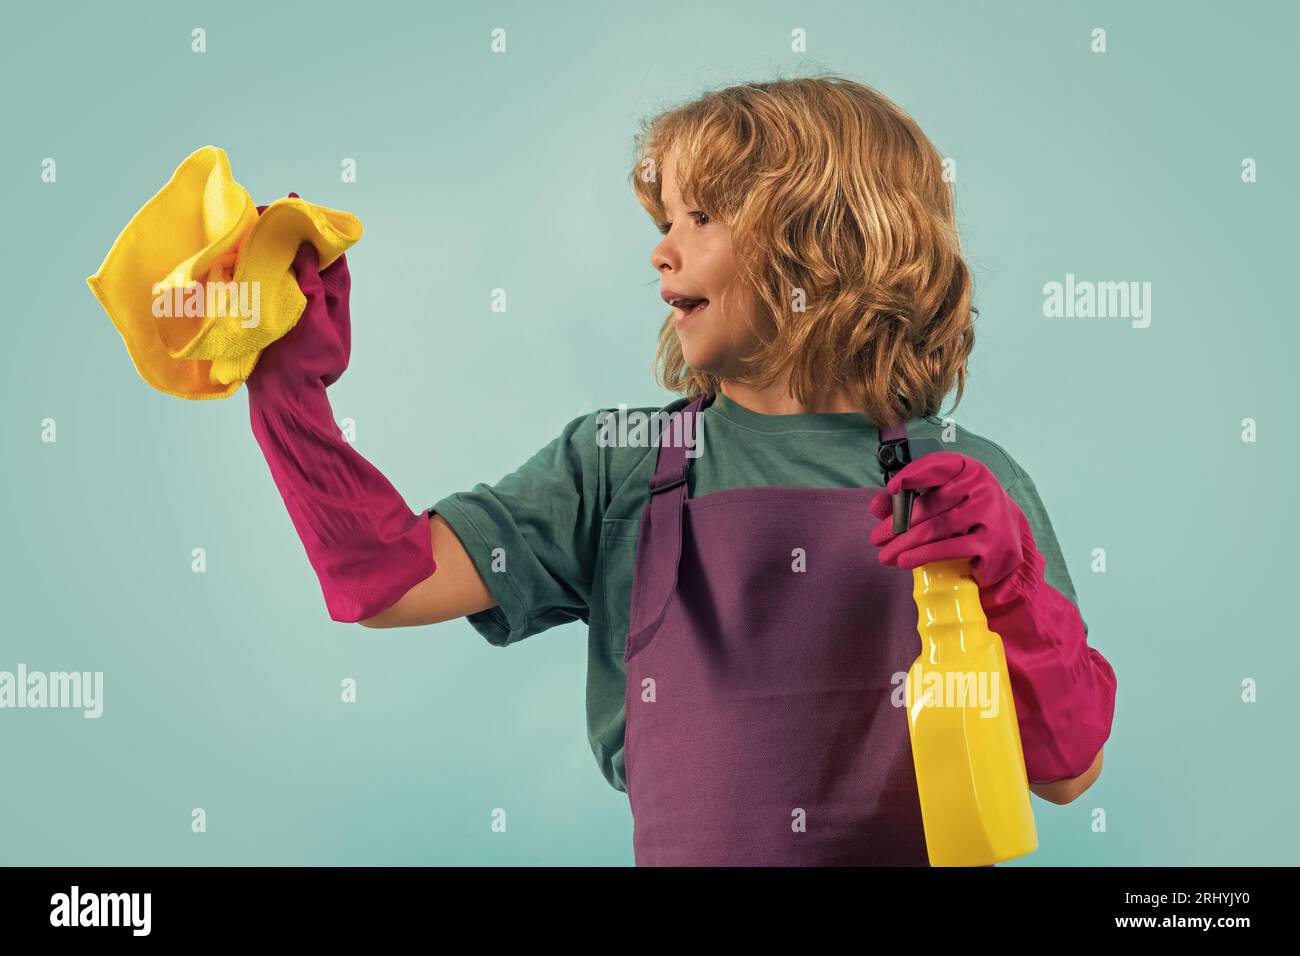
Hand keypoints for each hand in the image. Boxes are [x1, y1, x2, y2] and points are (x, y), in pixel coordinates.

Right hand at [247, 196, 350, 394]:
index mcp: (332, 298)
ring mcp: (295, 308)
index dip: (315, 229)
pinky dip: (258, 268)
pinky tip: (242, 253)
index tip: (298, 204)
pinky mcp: (274, 316)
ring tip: (253, 225)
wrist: (285, 398)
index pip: (329, 255)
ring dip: (271, 248)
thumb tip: (310, 250)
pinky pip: (268, 285)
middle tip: (269, 209)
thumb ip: (313, 287)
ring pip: (285, 269)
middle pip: (305, 257)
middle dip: (289, 234)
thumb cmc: (307, 364)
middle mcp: (316, 298)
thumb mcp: (315, 323)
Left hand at [868, 451, 1030, 592]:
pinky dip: (924, 554)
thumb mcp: (942, 502)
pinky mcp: (990, 544)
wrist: (1008, 541)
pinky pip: (950, 548)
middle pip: (931, 503)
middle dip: (898, 522)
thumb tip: (876, 506)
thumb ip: (909, 499)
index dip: (912, 475)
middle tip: (876, 537)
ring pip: (937, 527)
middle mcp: (982, 488)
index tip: (891, 489)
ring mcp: (989, 515)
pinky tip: (905, 560)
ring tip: (885, 555)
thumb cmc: (967, 515)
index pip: (937, 466)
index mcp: (969, 470)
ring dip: (905, 543)